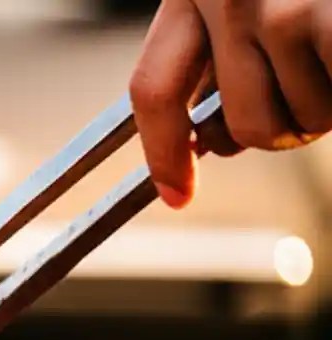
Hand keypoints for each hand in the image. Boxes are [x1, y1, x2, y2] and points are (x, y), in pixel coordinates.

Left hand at [130, 0, 331, 208]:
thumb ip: (224, 55)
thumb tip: (210, 140)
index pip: (153, 91)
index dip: (163, 154)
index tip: (176, 193)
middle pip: (245, 127)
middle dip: (288, 129)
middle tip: (317, 93)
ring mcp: (282, 8)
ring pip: (305, 118)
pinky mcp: (330, 17)